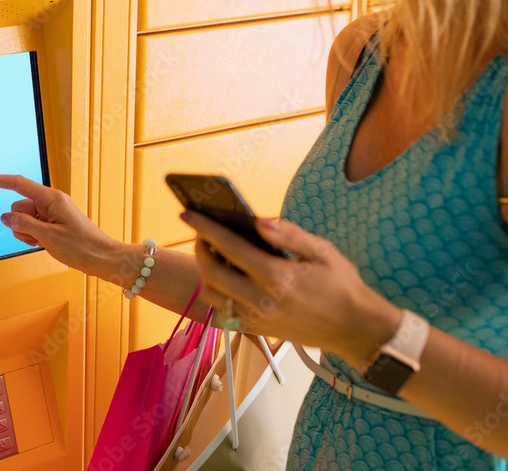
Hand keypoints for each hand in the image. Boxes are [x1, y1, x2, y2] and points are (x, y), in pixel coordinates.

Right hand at [0, 172, 125, 278]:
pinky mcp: (51, 223)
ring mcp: (51, 213)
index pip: (18, 184)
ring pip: (23, 219)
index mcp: (51, 198)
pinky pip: (31, 227)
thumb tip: (5, 217)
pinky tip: (46, 244)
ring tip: (45, 242)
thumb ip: (23, 225)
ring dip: (27, 233)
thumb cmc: (82, 246)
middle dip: (20, 224)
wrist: (101, 258)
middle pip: (18, 207)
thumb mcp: (48, 237)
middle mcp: (50, 202)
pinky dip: (33, 237)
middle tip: (38, 237)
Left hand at [183, 211, 401, 365]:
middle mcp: (262, 300)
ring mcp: (257, 319)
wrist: (356, 329)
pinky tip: (225, 278)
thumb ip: (289, 235)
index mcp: (278, 277)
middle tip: (200, 233)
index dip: (205, 228)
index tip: (188, 213)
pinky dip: (217, 294)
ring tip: (213, 255)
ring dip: (205, 272)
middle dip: (199, 249)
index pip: (230, 247)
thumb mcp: (323, 252)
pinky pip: (223, 313)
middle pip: (211, 272)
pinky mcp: (257, 330)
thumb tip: (259, 220)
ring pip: (213, 295)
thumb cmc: (342, 286)